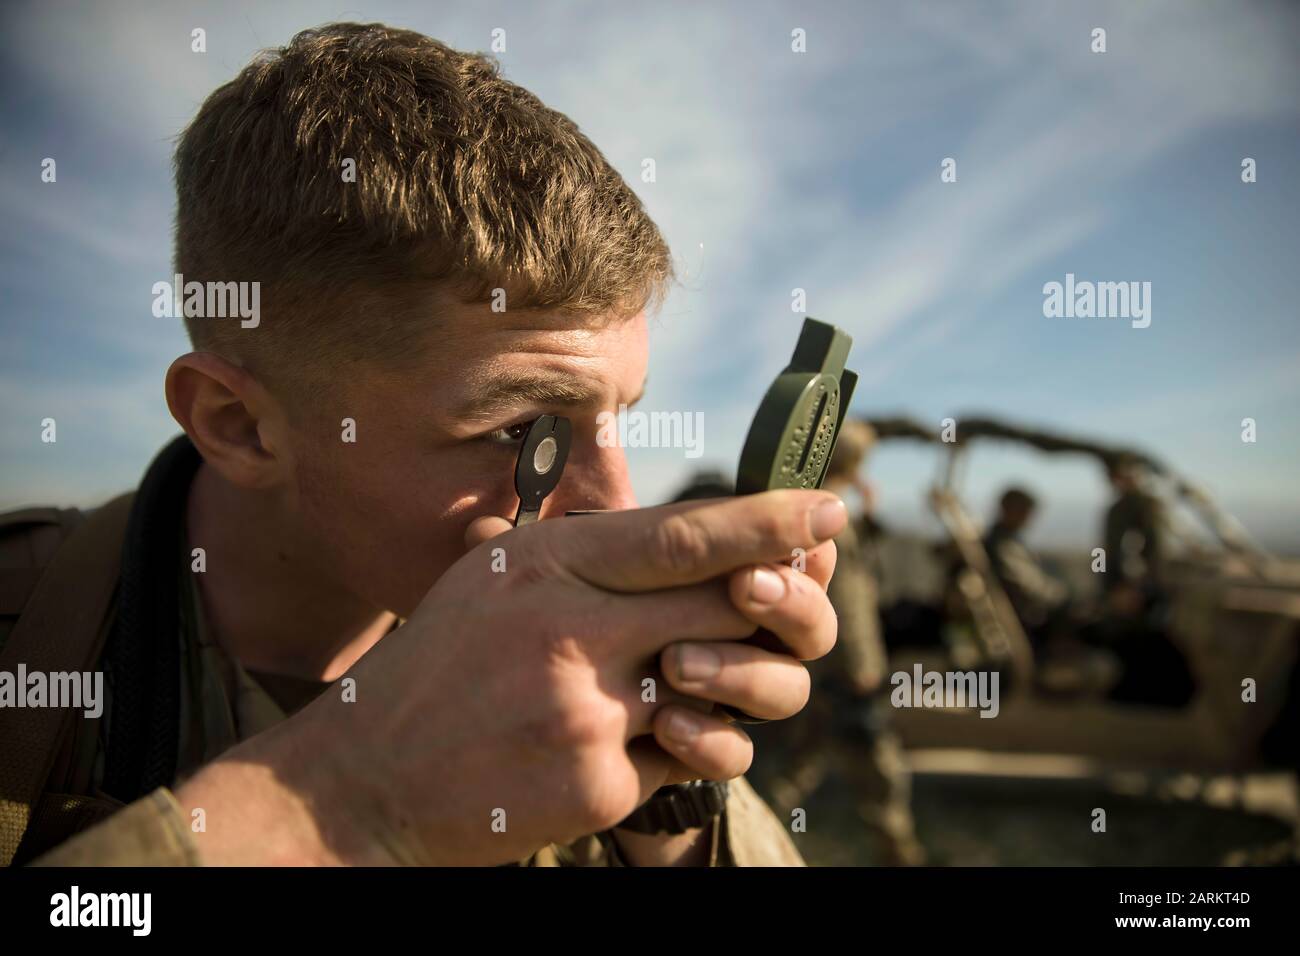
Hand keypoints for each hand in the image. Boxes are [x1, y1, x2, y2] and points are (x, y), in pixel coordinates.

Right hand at [179, 490, 845, 865]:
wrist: (365, 781)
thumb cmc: (438, 667)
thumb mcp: (492, 577)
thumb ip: (579, 548)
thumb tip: (685, 529)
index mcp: (546, 568)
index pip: (684, 536)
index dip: (769, 521)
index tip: (828, 510)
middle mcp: (570, 632)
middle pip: (728, 607)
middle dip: (775, 607)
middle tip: (787, 602)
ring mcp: (586, 714)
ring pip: (725, 692)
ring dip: (730, 689)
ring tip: (688, 687)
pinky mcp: (594, 786)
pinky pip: (683, 760)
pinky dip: (672, 750)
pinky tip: (622, 746)